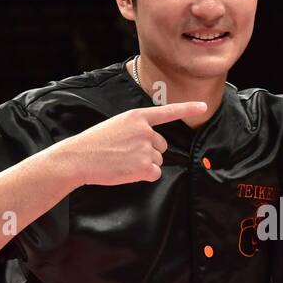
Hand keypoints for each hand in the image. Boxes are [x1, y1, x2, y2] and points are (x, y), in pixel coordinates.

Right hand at [60, 101, 205, 185]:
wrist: (79, 158)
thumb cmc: (94, 143)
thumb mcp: (117, 126)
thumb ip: (137, 129)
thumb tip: (154, 144)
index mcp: (137, 117)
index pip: (168, 112)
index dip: (187, 108)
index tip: (204, 106)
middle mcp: (145, 131)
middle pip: (162, 146)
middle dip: (148, 152)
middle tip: (125, 154)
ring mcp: (146, 148)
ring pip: (158, 160)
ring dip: (144, 164)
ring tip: (122, 162)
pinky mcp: (145, 166)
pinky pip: (155, 174)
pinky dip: (144, 176)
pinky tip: (127, 171)